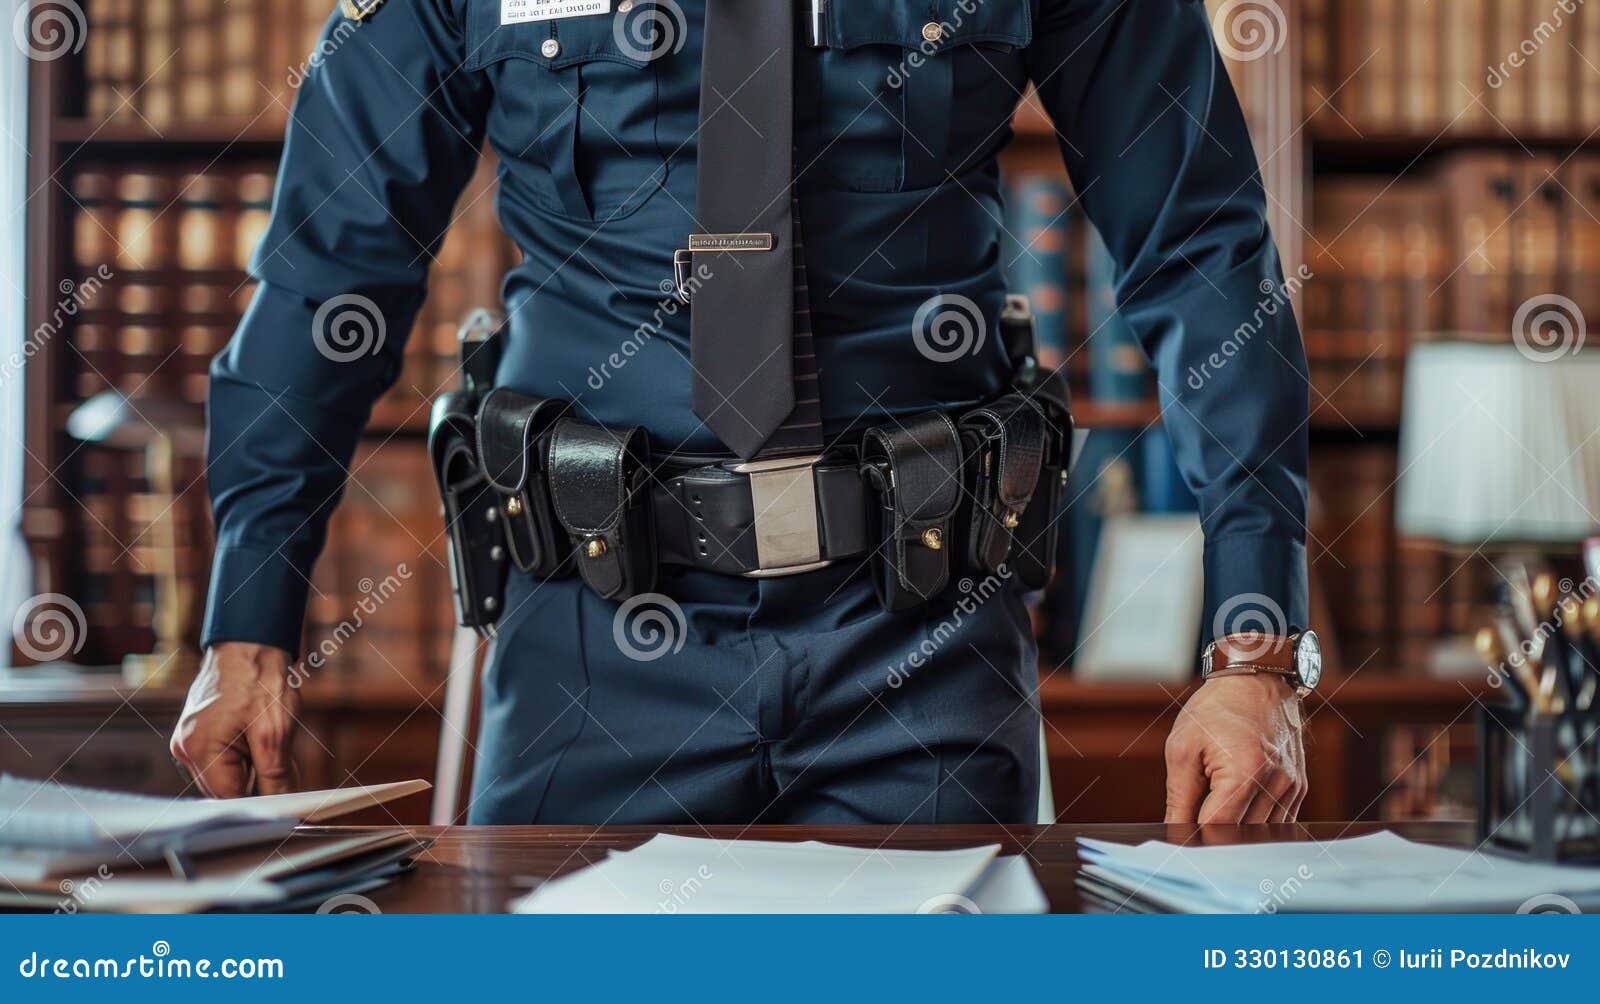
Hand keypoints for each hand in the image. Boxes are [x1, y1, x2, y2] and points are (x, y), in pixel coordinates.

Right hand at [170, 642, 301, 796]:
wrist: (251, 639)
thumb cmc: (260, 676)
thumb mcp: (275, 732)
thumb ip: (276, 776)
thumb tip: (284, 805)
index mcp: (198, 750)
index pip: (229, 799)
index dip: (260, 803)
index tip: (285, 803)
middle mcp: (185, 748)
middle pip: (225, 789)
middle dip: (257, 783)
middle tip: (286, 767)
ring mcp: (190, 738)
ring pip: (226, 773)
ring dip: (253, 768)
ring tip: (272, 741)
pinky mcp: (199, 731)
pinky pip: (223, 757)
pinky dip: (246, 754)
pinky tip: (261, 736)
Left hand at [1164, 674, 1305, 823]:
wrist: (1255, 679)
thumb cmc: (1215, 710)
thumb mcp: (1182, 749)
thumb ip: (1179, 799)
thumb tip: (1176, 836)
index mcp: (1245, 772)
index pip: (1215, 829)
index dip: (1193, 836)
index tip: (1178, 835)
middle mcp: (1277, 783)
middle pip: (1239, 835)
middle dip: (1213, 832)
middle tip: (1193, 812)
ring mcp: (1292, 787)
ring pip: (1259, 834)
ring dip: (1235, 827)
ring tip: (1216, 796)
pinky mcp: (1298, 788)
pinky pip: (1276, 823)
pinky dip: (1254, 821)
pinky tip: (1238, 801)